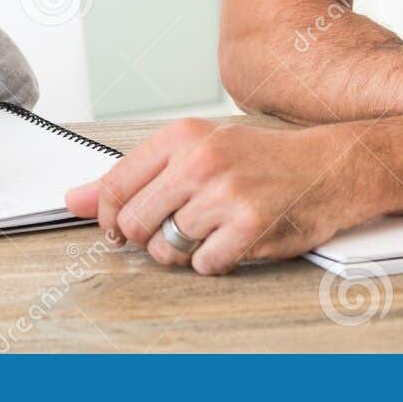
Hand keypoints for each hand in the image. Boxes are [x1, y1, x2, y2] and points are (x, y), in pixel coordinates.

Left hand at [65, 118, 366, 274]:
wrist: (329, 166)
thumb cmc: (262, 160)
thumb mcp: (197, 152)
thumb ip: (134, 177)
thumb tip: (72, 199)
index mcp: (182, 137)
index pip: (116, 186)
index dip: (111, 218)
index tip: (119, 229)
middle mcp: (200, 162)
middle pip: (136, 223)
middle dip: (148, 239)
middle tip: (174, 230)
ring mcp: (225, 194)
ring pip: (168, 248)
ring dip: (184, 252)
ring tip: (210, 231)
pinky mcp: (249, 226)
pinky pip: (204, 264)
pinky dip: (214, 261)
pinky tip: (232, 240)